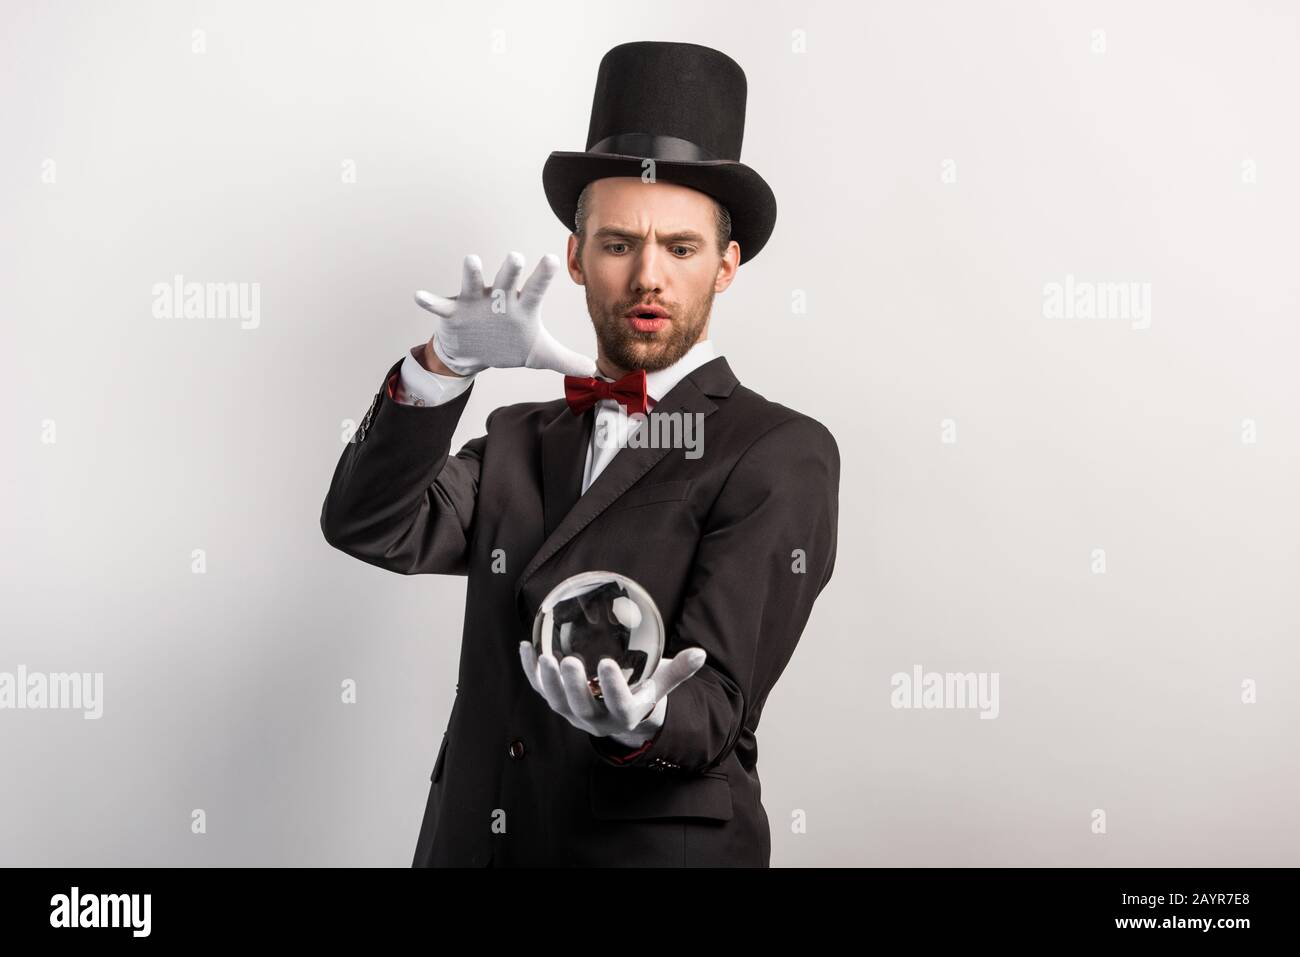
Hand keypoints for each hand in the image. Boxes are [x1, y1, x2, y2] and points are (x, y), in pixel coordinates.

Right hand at [414, 252, 596, 376]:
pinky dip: (430, 300)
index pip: (535, 290)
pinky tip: (420, 295)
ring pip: (473, 284)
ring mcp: (474, 303)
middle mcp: (498, 298)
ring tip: (472, 260)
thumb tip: (594, 372)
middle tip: (516, 258)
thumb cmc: (509, 344)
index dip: (542, 276)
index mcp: (520, 307)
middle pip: (506, 281)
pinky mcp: (453, 312)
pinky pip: (440, 304)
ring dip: (472, 273)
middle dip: (510, 271)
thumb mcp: (538, 354)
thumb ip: (566, 360)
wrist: (476, 352)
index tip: (551, 260)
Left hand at [519, 641, 707, 745]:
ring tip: (543, 657)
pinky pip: (541, 690)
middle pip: (582, 707)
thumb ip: (678, 670)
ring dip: (548, 682)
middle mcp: (596, 719)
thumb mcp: (661, 684)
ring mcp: (574, 714)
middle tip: (569, 662)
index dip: (612, 687)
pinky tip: (525, 647)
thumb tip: (700, 654)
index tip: (607, 664)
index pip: (618, 705)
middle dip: (574, 687)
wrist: (620, 716)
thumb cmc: (643, 692)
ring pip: (557, 703)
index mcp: (624, 715)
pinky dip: (530, 672)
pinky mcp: (558, 704)